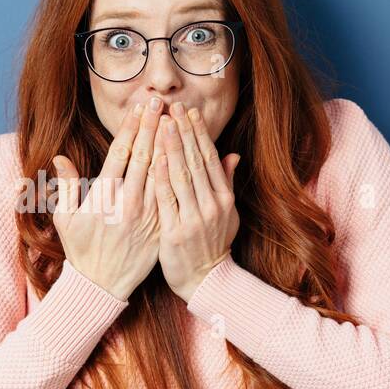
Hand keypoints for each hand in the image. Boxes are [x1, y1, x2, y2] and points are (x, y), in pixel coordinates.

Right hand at [50, 98, 163, 301]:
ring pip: (163, 173)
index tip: (140, 106)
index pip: (121, 153)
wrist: (101, 286)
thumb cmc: (80, 249)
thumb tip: (60, 158)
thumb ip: (65, 186)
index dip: (132, 127)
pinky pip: (172, 195)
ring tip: (178, 121)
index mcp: (104, 197)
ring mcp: (147, 216)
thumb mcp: (65, 218)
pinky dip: (179, 174)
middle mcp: (128, 203)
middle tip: (163, 102)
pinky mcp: (160, 228)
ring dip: (171, 145)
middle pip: (145, 157)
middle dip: (154, 126)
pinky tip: (186, 156)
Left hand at [152, 101, 240, 302]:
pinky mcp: (175, 232)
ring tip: (163, 123)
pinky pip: (167, 200)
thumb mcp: (227, 214)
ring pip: (182, 176)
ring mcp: (194, 218)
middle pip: (196, 162)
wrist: (206, 281)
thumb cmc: (212, 244)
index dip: (199, 134)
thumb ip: (227, 183)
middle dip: (184, 132)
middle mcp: (211, 205)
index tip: (189, 112)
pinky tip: (155, 158)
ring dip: (172, 147)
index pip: (210, 159)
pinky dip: (161, 178)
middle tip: (173, 107)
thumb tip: (234, 155)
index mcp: (223, 199)